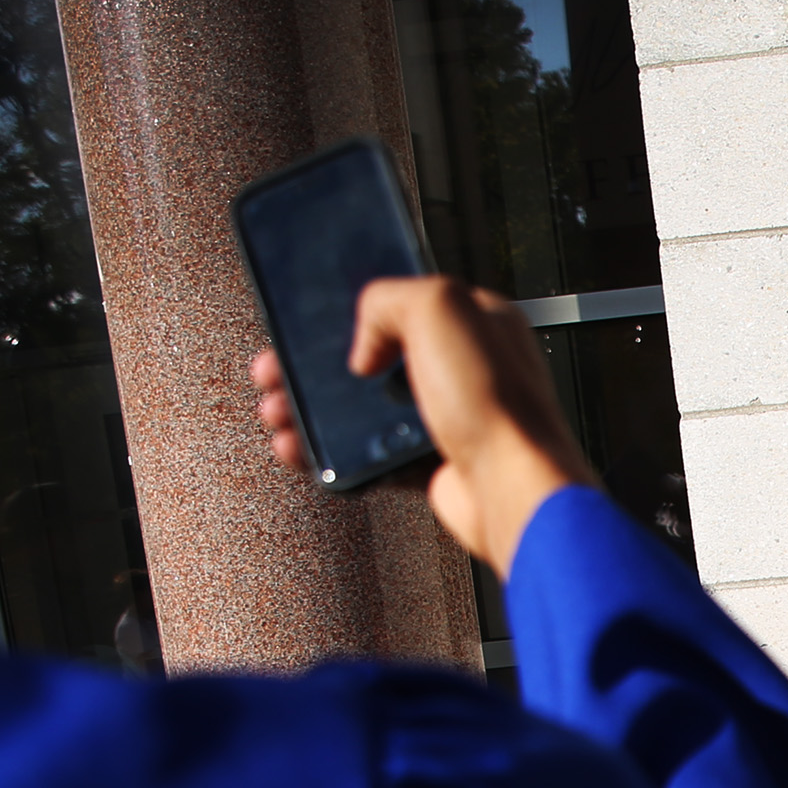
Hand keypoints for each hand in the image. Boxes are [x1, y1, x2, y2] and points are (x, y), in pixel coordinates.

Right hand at [249, 276, 594, 578]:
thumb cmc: (495, 400)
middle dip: (314, 366)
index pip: (401, 302)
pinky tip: (302, 451)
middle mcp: (465, 368)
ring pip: (365, 410)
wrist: (513, 489)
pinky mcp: (434, 465)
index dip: (348, 310)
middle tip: (274, 373)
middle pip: (371, 358)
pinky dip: (332, 455)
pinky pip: (370, 456)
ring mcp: (449, 419)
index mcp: (474, 321)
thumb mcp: (438, 307)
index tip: (306, 323)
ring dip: (313, 412)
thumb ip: (388, 298)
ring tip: (276, 414)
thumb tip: (363, 344)